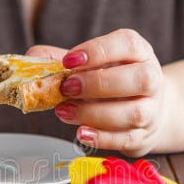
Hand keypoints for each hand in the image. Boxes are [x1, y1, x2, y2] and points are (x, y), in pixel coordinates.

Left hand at [32, 29, 168, 156]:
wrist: (144, 108)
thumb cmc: (111, 82)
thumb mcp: (89, 64)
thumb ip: (60, 59)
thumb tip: (31, 58)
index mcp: (138, 52)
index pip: (127, 44)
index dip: (98, 51)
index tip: (68, 61)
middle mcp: (152, 78)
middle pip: (139, 79)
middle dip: (98, 84)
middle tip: (67, 88)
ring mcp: (152, 109)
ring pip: (133, 113)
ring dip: (95, 113)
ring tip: (64, 112)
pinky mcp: (144, 135)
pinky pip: (127, 139)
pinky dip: (102, 138)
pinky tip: (81, 133)